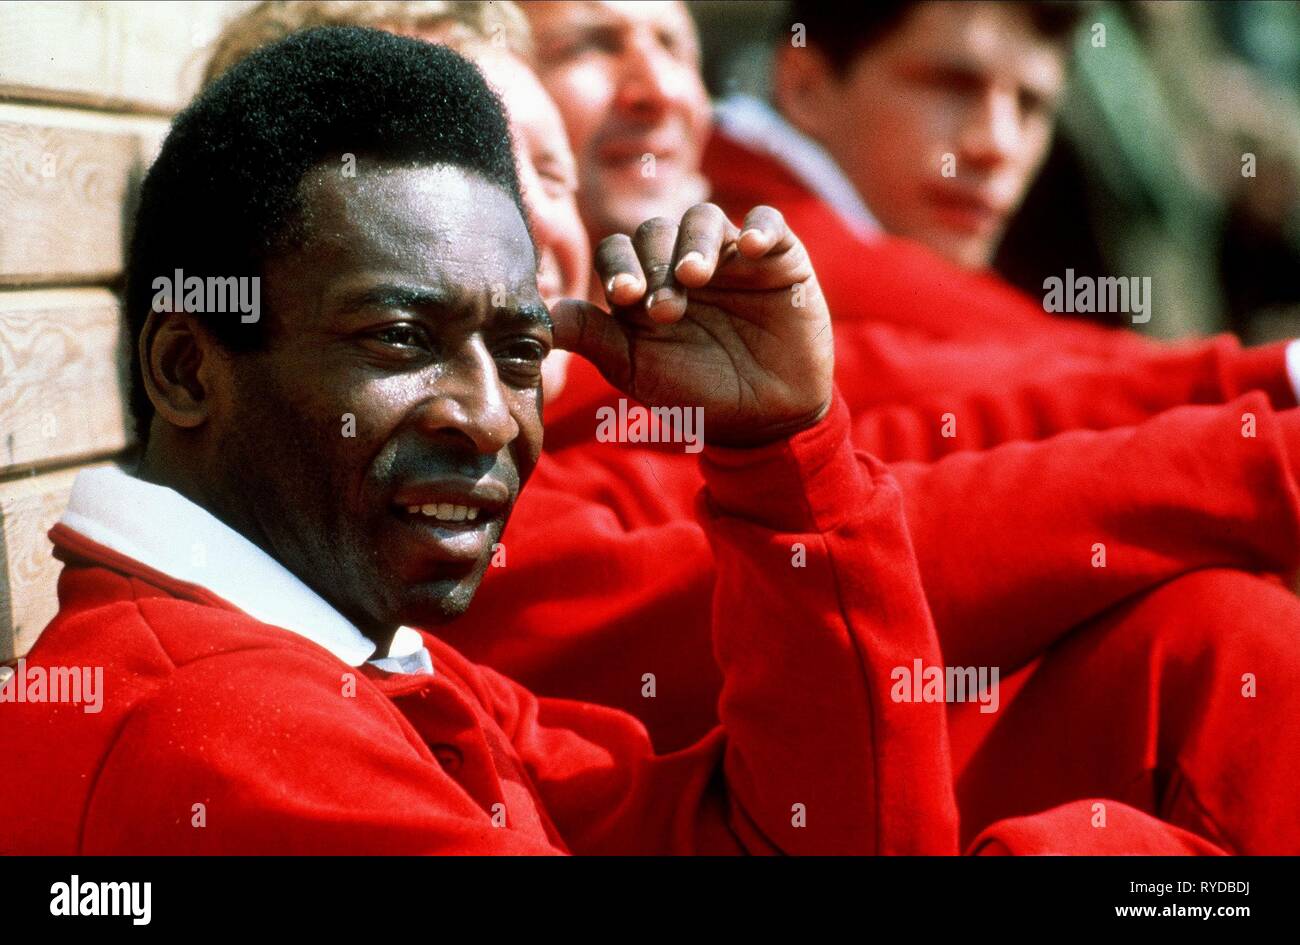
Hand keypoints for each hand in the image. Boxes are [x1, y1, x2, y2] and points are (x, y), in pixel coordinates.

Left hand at [550, 204, 833, 447]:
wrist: (765, 417)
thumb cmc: (695, 393)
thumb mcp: (636, 368)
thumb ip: (593, 337)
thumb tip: (542, 318)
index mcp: (645, 283)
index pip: (620, 251)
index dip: (619, 265)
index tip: (625, 295)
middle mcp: (683, 261)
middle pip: (657, 231)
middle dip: (655, 263)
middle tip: (666, 308)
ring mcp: (730, 256)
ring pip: (705, 219)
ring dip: (696, 242)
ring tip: (696, 276)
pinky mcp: (779, 256)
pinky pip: (770, 223)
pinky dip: (762, 227)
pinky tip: (752, 248)